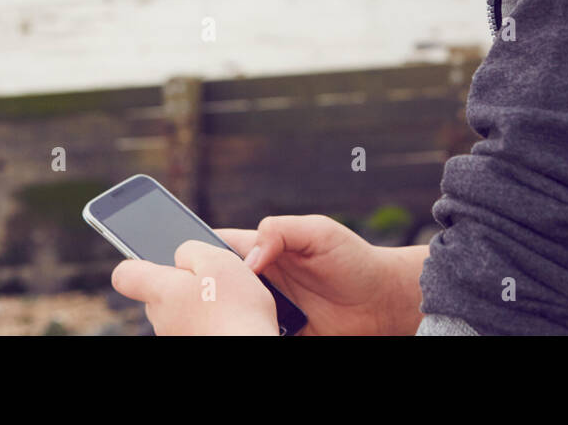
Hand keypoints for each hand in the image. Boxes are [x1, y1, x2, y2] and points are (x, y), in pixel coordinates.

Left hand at [111, 239, 278, 335]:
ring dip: (198, 300)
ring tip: (227, 298)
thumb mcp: (217, 259)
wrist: (250, 349)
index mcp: (160, 291)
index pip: (124, 275)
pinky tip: (229, 316)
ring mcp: (175, 336)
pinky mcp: (192, 344)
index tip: (151, 257)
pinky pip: (194, 325)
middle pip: (158, 291)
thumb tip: (180, 255)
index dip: (135, 262)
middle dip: (181, 280)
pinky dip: (208, 319)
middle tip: (210, 275)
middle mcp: (160, 318)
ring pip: (179, 309)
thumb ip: (191, 249)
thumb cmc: (235, 309)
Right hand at [215, 214, 425, 335]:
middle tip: (202, 297)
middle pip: (216, 284)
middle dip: (204, 290)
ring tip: (222, 318)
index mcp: (262, 249)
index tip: (186, 263)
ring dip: (224, 317)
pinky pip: (252, 335)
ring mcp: (266, 310)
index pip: (217, 246)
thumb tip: (249, 259)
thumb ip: (281, 231)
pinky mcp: (276, 334)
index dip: (197, 252)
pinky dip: (245, 334)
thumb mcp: (319, 231)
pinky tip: (245, 332)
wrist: (381, 302)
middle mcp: (259, 281)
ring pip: (229, 315)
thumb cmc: (353, 259)